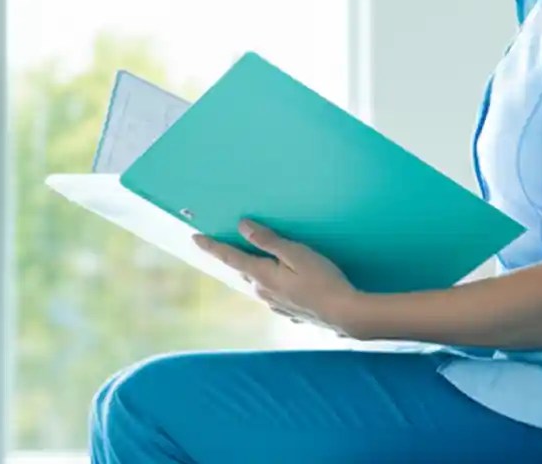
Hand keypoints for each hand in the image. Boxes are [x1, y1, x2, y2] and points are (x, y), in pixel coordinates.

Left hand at [194, 220, 363, 336]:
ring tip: (259, 260)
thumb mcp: (295, 253)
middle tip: (226, 244)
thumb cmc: (323, 279)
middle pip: (244, 270)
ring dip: (256, 271)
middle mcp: (263, 292)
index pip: (230, 257)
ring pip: (259, 283)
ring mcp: (276, 305)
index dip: (212, 246)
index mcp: (262, 275)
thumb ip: (268, 240)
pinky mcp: (290, 312)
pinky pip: (274, 293)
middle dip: (236, 258)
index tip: (195, 237)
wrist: (346, 314)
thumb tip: (242, 226)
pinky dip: (274, 284)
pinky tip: (286, 282)